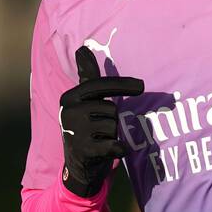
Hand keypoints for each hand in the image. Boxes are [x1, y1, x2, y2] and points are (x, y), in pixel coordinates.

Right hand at [58, 45, 144, 196]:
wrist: (78, 164)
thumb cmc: (85, 126)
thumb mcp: (84, 100)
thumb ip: (87, 75)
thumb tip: (82, 47)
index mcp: (70, 97)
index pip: (100, 85)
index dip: (122, 85)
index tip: (142, 86)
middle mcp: (69, 112)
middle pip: (110, 108)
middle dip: (112, 118)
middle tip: (103, 128)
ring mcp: (75, 131)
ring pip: (113, 126)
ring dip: (113, 133)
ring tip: (100, 139)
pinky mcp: (84, 151)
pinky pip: (115, 145)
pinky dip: (118, 149)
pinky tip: (110, 151)